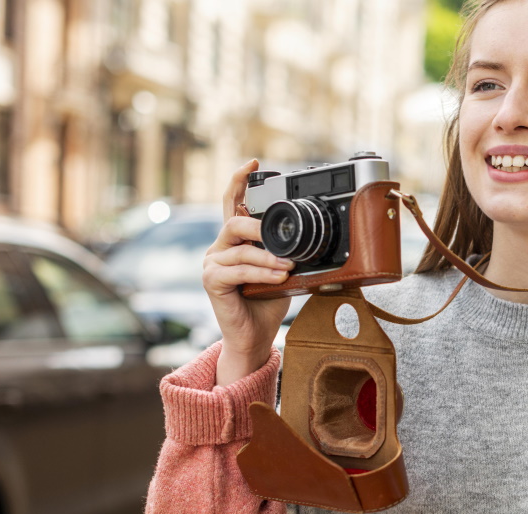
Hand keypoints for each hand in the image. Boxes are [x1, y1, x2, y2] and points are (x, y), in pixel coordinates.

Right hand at [203, 159, 293, 384]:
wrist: (255, 335)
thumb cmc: (267, 302)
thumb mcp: (283, 270)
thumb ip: (287, 251)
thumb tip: (315, 241)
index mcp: (236, 240)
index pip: (233, 203)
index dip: (240, 181)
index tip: (254, 164)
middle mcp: (221, 247)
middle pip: (235, 222)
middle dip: (261, 226)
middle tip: (285, 239)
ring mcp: (213, 263)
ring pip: (241, 248)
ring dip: (269, 256)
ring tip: (288, 266)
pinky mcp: (212, 280)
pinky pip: (238, 269)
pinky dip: (261, 272)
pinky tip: (277, 276)